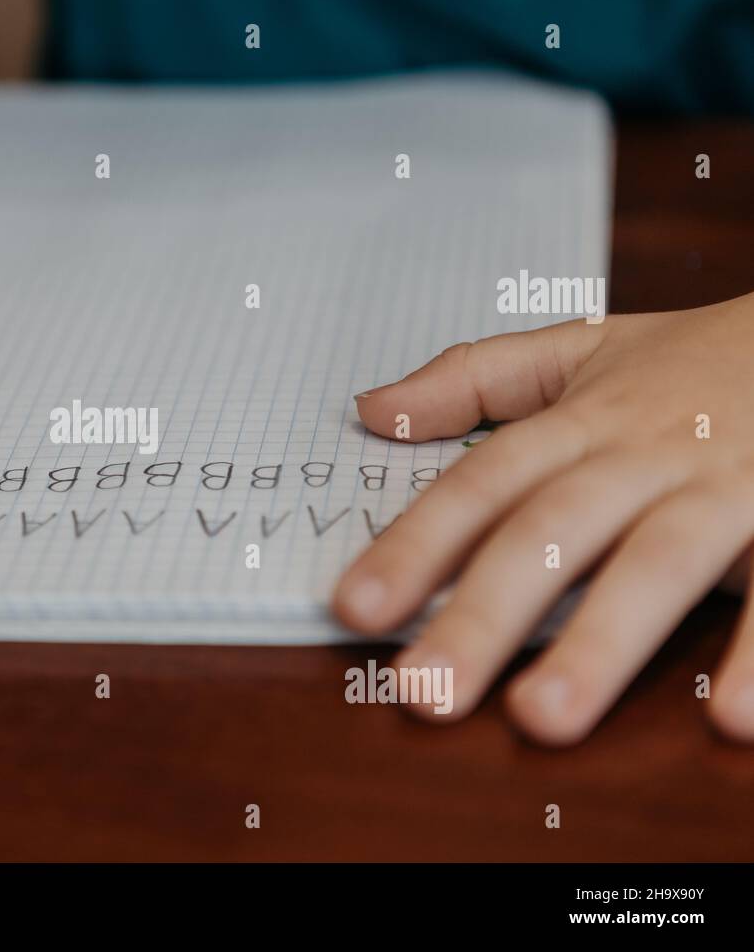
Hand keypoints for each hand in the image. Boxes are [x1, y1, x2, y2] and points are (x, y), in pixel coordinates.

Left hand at [332, 295, 753, 744]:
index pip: (481, 483)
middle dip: (483, 613)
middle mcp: (645, 454)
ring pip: (656, 564)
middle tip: (424, 691)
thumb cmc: (692, 363)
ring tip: (541, 718)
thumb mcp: (581, 350)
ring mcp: (729, 487)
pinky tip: (730, 716)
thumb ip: (473, 378)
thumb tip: (367, 409)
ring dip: (599, 643)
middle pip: (551, 532)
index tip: (354, 607)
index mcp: (584, 421)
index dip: (415, 543)